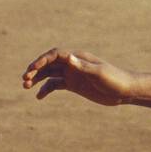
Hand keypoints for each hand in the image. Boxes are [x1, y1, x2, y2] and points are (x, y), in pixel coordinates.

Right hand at [21, 48, 135, 106]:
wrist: (125, 91)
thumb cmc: (115, 79)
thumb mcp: (99, 73)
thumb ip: (83, 66)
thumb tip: (68, 57)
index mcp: (78, 57)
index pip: (55, 55)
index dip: (41, 60)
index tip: (32, 70)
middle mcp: (73, 64)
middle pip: (49, 64)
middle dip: (35, 70)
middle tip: (25, 79)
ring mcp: (72, 74)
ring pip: (49, 74)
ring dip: (37, 79)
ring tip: (26, 86)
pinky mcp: (74, 85)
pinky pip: (55, 85)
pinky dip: (46, 89)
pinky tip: (39, 96)